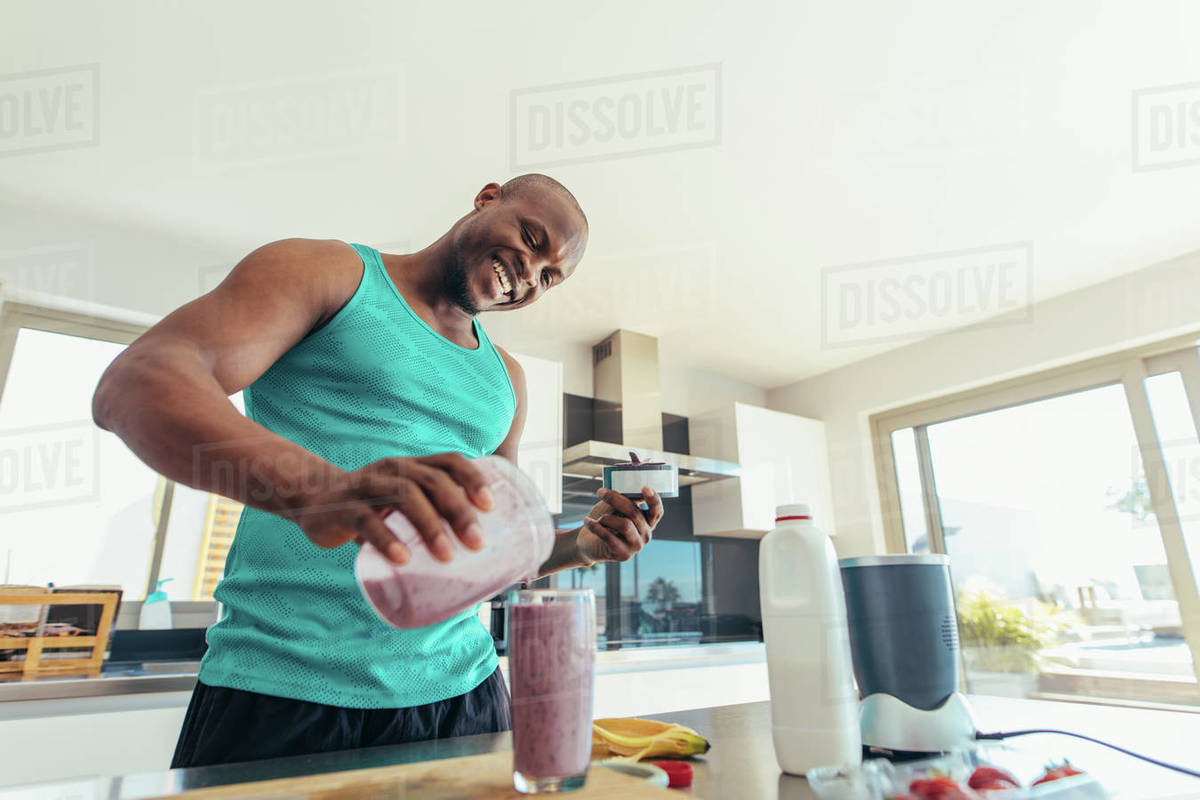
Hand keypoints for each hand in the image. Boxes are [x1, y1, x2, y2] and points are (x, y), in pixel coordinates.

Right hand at [286, 453, 493, 564]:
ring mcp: (367, 486)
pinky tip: (403, 558)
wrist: (313, 500)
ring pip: (404, 496)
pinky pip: (366, 521)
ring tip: (447, 555)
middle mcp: (392, 469)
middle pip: (432, 481)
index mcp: (412, 466)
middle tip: (477, 542)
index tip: (490, 506)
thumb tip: (474, 561)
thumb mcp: (401, 503)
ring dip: (430, 526)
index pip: (449, 461)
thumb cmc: (373, 507)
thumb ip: (430, 520)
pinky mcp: (342, 509)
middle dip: (458, 511)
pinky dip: (387, 540)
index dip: (473, 479)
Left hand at [577, 486, 663, 563]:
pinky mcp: (623, 554)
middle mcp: (645, 535)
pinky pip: (610, 537)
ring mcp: (636, 546)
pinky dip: (596, 527)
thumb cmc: (604, 521)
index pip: (656, 511)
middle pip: (635, 513)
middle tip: (601, 492)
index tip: (645, 487)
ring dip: (606, 518)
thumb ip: (624, 500)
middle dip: (616, 499)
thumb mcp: (614, 507)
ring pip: (625, 525)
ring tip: (598, 518)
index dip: (654, 500)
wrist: (589, 542)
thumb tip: (629, 490)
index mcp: (647, 522)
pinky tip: (587, 522)